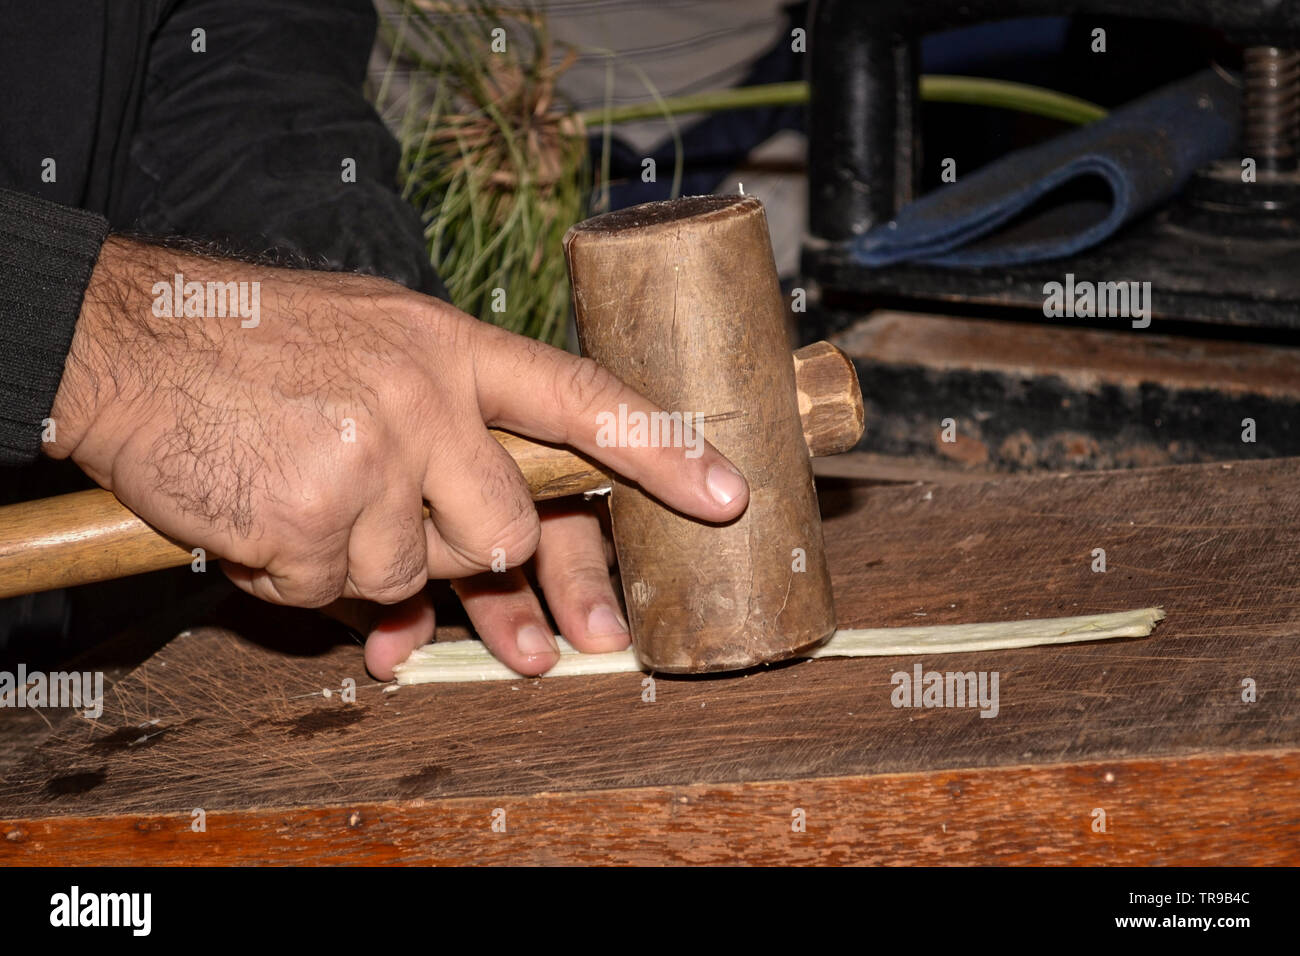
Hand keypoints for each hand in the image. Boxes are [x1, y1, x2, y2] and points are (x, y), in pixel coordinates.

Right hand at [47, 237, 748, 675]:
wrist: (127, 340)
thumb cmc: (255, 344)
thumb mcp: (372, 344)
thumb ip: (448, 422)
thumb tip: (499, 550)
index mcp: (448, 345)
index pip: (583, 401)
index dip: (661, 451)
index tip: (725, 495)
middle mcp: (424, 398)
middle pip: (507, 528)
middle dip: (468, 556)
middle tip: (409, 531)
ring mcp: (370, 458)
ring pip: (415, 572)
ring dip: (359, 560)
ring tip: (300, 493)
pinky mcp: (311, 517)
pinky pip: (333, 595)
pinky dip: (294, 577)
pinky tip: (260, 516)